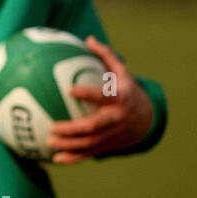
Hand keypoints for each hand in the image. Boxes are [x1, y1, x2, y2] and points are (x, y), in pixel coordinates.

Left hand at [47, 36, 153, 163]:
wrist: (147, 119)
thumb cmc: (127, 90)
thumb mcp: (122, 72)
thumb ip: (106, 56)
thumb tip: (88, 39)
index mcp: (119, 98)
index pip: (104, 95)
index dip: (88, 93)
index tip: (70, 89)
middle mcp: (117, 118)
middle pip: (95, 126)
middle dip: (74, 129)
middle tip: (53, 126)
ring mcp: (113, 134)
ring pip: (91, 143)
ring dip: (70, 145)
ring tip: (49, 142)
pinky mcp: (108, 146)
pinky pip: (89, 153)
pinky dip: (73, 158)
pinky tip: (56, 159)